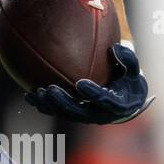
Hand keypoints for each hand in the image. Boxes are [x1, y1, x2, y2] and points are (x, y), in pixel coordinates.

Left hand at [25, 43, 151, 124]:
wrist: (125, 100)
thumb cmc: (129, 80)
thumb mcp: (134, 70)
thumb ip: (129, 60)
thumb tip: (117, 47)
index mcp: (116, 104)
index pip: (103, 100)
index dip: (92, 93)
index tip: (81, 83)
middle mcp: (99, 114)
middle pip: (78, 112)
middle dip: (63, 102)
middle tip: (51, 90)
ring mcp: (85, 116)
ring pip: (64, 114)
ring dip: (49, 105)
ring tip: (35, 94)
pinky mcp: (74, 114)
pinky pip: (57, 111)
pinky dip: (43, 105)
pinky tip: (29, 95)